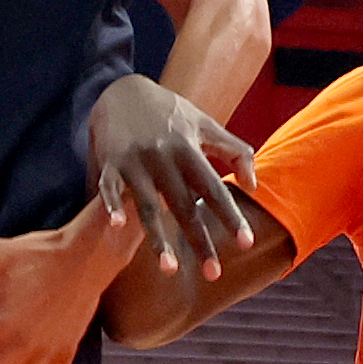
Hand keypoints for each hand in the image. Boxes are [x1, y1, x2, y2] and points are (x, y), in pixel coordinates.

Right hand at [88, 75, 256, 277]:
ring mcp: (135, 162)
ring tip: (170, 270)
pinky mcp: (110, 163)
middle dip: (199, 241)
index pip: (214, 189)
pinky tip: (118, 227)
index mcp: (189, 150)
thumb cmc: (170, 113)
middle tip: (214, 274)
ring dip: (158, 239)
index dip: (230, 216)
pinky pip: (109, 188)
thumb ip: (235, 150)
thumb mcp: (206, 124)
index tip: (246, 243)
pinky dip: (112, 206)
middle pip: (184, 206)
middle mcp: (163, 158)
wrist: (123, 89)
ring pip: (148, 206)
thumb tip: (253, 185)